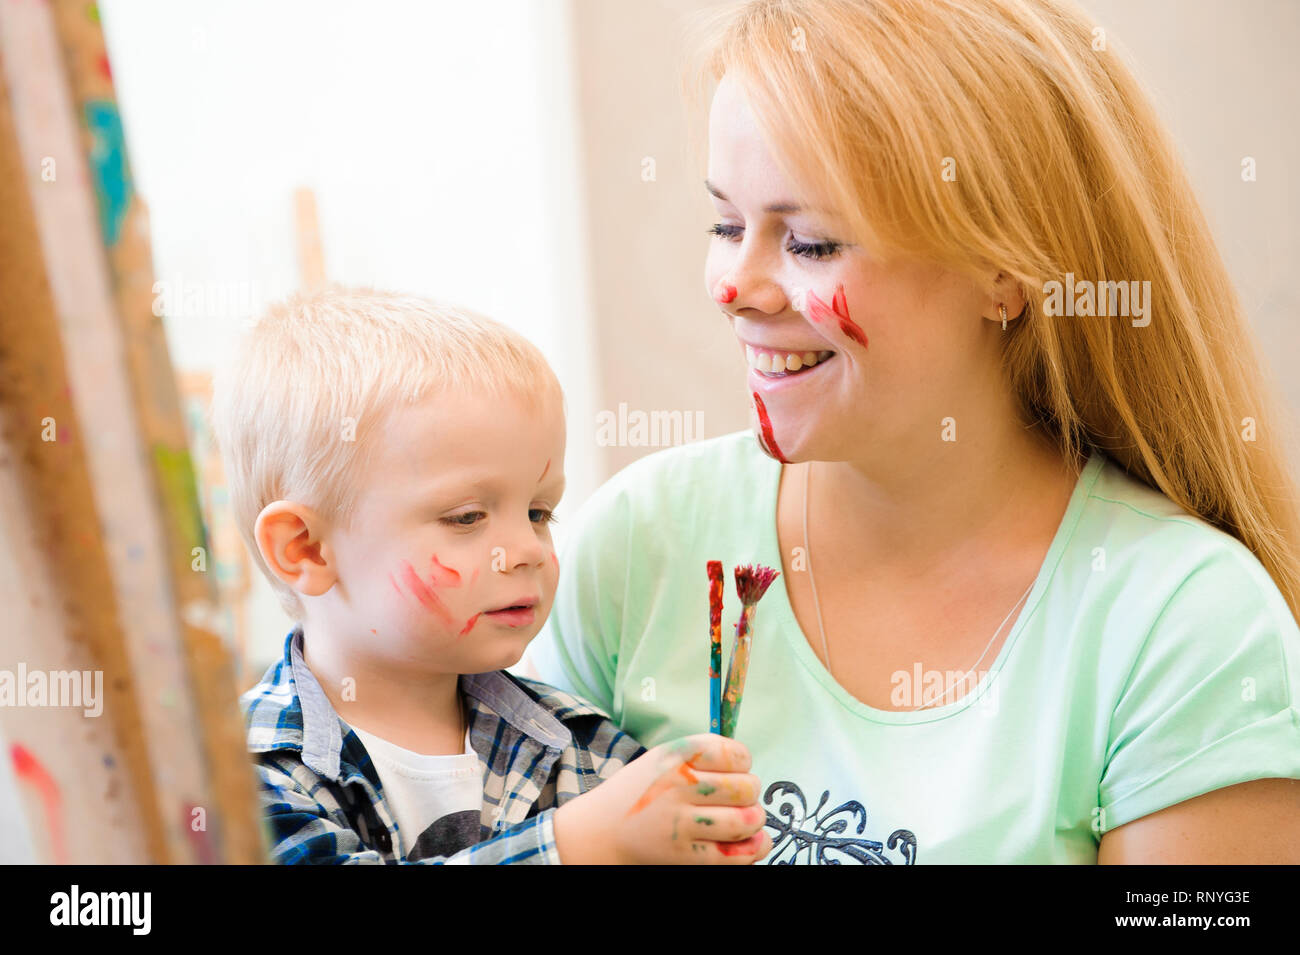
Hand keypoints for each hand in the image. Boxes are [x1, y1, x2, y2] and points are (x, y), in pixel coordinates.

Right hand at [554, 734, 771, 863]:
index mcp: (676, 756)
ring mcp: (683, 824)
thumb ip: (704, 753)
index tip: (737, 768)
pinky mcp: (687, 856)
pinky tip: (754, 840)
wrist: (602, 830)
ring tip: (748, 818)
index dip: (744, 761)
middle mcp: (680, 787)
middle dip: (751, 790)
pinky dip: (755, 847)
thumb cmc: (641, 791)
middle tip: (742, 795)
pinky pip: (737, 854)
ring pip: (746, 820)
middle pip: (745, 787)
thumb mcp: (664, 757)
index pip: (734, 753)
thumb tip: (748, 764)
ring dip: (755, 819)